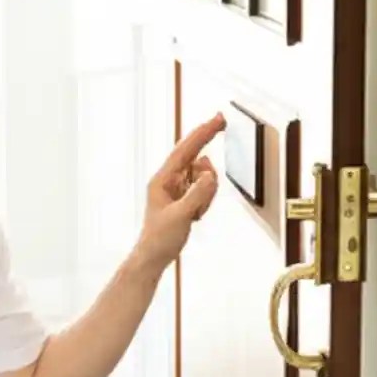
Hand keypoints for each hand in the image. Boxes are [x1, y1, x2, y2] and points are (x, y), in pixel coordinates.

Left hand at [135, 113, 225, 269]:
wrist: (154, 257)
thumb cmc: (160, 238)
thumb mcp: (180, 216)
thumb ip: (197, 195)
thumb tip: (210, 175)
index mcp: (162, 180)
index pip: (185, 151)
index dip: (202, 134)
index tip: (216, 120)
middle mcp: (169, 180)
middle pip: (194, 155)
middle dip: (206, 142)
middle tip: (222, 123)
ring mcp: (177, 189)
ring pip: (202, 174)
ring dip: (208, 190)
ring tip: (197, 211)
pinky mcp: (185, 198)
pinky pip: (203, 189)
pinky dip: (206, 199)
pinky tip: (197, 215)